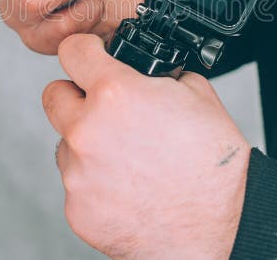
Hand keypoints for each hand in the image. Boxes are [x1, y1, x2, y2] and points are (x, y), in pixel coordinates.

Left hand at [43, 34, 249, 258]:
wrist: (222, 226)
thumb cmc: (214, 167)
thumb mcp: (196, 93)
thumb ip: (157, 76)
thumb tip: (143, 73)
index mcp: (115, 94)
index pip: (72, 51)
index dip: (85, 50)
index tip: (90, 55)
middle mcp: (88, 131)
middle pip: (54, 96)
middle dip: (77, 96)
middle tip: (106, 108)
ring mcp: (78, 174)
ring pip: (65, 143)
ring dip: (87, 143)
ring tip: (129, 157)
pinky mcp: (78, 210)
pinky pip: (76, 183)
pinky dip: (96, 182)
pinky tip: (129, 186)